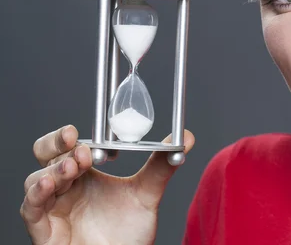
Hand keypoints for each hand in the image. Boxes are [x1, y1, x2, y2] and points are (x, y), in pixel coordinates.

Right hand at [20, 125, 194, 244]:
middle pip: (46, 155)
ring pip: (38, 180)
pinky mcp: (45, 231)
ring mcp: (52, 207)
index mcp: (84, 172)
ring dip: (54, 169)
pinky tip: (49, 185)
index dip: (69, 136)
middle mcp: (65, 186)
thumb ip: (161, 166)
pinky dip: (37, 195)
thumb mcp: (146, 194)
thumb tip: (186, 137)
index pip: (68, 145)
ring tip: (75, 165)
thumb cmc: (126, 233)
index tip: (82, 130)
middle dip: (55, 143)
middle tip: (74, 139)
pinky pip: (31, 210)